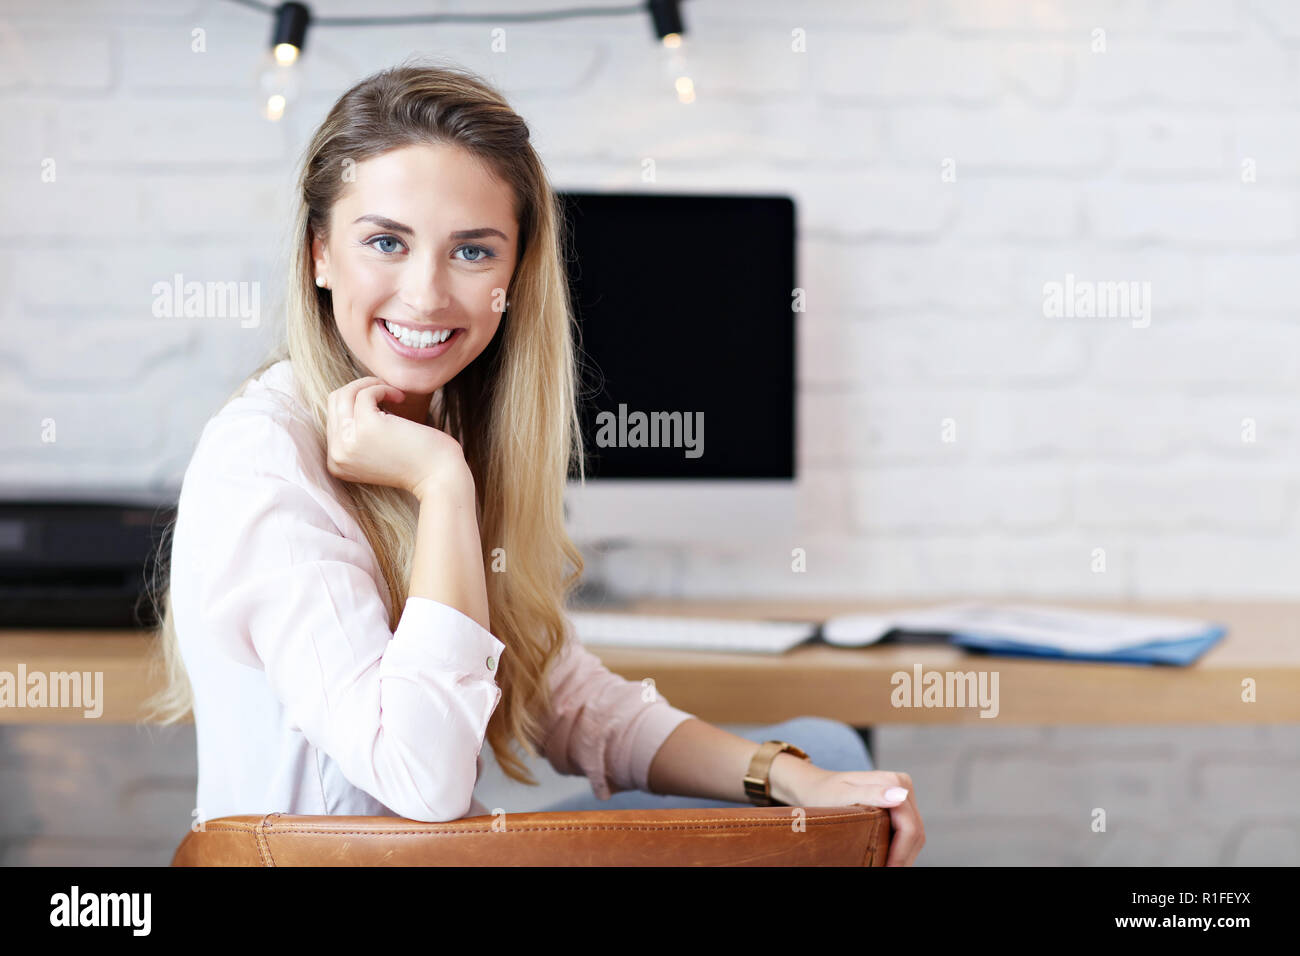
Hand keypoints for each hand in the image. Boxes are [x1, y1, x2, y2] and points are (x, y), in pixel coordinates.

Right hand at [325, 376, 467, 495]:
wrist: (439, 478)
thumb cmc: (415, 461)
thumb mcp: (375, 450)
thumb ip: (357, 432)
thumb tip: (350, 394)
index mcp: (336, 462)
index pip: (333, 417)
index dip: (355, 403)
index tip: (380, 403)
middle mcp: (336, 454)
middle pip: (335, 402)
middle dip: (361, 389)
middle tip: (387, 393)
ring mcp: (348, 441)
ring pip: (345, 394)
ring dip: (371, 385)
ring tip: (394, 394)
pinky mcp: (367, 426)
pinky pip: (365, 393)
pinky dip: (384, 388)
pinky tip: (401, 398)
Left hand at [789, 768, 924, 865]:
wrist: (817, 786)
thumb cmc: (826, 791)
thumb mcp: (843, 794)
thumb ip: (871, 794)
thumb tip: (900, 796)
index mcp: (894, 781)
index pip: (909, 826)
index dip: (901, 854)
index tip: (887, 870)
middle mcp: (903, 786)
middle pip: (915, 832)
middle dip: (903, 857)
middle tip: (885, 871)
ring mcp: (903, 796)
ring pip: (914, 835)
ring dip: (903, 855)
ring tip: (885, 867)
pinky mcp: (900, 807)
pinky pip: (907, 832)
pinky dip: (899, 849)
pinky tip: (887, 860)